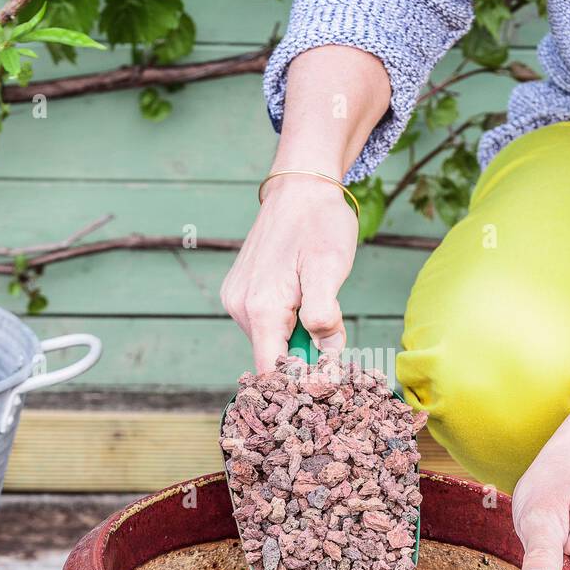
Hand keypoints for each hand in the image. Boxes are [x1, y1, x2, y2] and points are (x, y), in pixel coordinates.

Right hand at [221, 173, 357, 371]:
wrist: (300, 187)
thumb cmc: (319, 223)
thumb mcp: (330, 268)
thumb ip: (324, 315)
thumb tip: (324, 356)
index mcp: (261, 308)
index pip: (272, 371)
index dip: (300, 382)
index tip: (327, 378)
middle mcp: (240, 308)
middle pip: (274, 357)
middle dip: (305, 353)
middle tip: (332, 327)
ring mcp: (236, 299)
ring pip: (271, 340)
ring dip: (298, 334)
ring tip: (316, 299)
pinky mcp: (239, 292)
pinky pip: (265, 323)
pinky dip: (287, 320)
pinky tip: (301, 294)